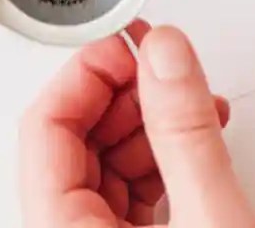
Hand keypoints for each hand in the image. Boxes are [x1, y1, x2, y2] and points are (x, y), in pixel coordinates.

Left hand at [20, 21, 254, 226]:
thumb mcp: (211, 217)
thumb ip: (185, 134)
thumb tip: (163, 56)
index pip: (43, 128)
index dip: (87, 73)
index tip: (126, 43)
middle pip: (73, 144)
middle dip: (124, 96)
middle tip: (161, 61)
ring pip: (105, 168)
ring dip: (150, 126)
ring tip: (191, 100)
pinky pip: (131, 197)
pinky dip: (164, 162)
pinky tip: (198, 139)